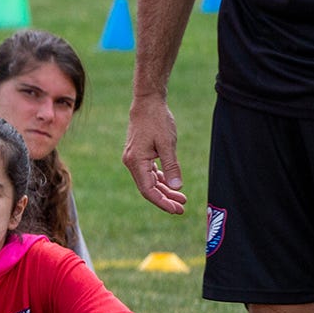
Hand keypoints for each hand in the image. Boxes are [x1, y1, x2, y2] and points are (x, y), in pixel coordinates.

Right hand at [123, 94, 186, 214]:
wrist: (147, 103)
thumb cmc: (157, 120)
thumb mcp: (167, 144)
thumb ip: (172, 167)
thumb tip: (177, 187)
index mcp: (136, 162)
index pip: (148, 190)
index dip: (162, 202)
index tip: (176, 209)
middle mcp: (132, 163)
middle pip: (148, 188)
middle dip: (165, 199)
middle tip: (182, 208)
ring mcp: (134, 159)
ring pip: (150, 181)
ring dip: (164, 190)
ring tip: (181, 199)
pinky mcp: (139, 155)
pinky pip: (149, 173)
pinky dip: (160, 180)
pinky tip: (172, 185)